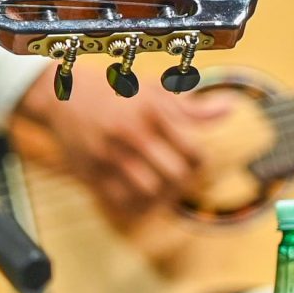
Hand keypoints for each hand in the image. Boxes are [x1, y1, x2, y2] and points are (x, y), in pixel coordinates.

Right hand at [14, 61, 231, 229]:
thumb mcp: (153, 90)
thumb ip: (192, 106)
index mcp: (150, 111)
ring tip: (162, 185)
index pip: (193, 151)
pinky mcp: (89, 169)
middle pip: (176, 175)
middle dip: (183, 180)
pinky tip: (138, 191)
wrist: (62, 93)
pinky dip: (135, 202)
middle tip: (180, 176)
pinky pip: (121, 199)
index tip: (193, 160)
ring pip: (150, 190)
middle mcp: (130, 132)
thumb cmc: (114, 90)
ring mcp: (108, 153)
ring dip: (161, 193)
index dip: (200, 161)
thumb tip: (231, 108)